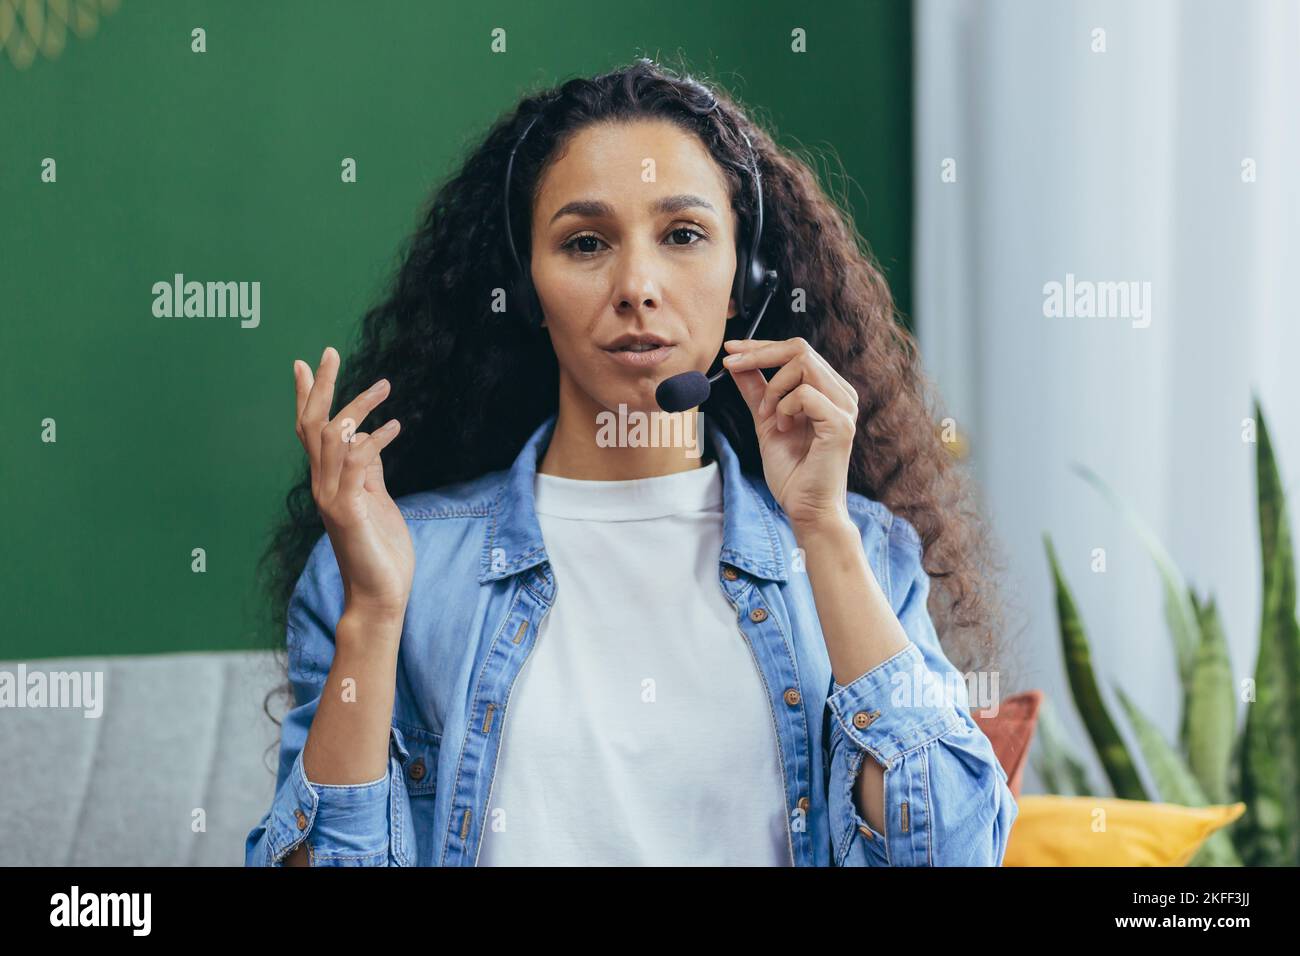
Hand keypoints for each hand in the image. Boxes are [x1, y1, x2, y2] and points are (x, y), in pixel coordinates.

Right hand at [294, 346, 414, 622]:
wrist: (379, 596)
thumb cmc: (379, 551)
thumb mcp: (377, 500)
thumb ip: (369, 470)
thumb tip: (367, 437)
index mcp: (328, 482)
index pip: (311, 431)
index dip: (307, 396)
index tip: (307, 363)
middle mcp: (322, 486)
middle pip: (312, 426)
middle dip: (320, 387)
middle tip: (329, 352)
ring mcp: (331, 498)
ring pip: (332, 439)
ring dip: (357, 407)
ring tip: (384, 386)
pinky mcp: (348, 511)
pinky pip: (357, 464)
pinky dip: (374, 441)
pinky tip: (394, 426)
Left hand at [721, 336, 858, 531]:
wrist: (806, 508)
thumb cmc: (793, 471)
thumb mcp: (766, 422)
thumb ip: (755, 391)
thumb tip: (736, 363)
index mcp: (828, 390)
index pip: (797, 351)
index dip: (761, 346)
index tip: (731, 349)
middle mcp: (841, 393)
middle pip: (799, 349)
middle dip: (759, 354)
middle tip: (732, 366)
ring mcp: (845, 407)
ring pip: (802, 364)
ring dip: (774, 388)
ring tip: (769, 416)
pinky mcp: (840, 424)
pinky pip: (805, 393)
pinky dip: (785, 407)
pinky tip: (785, 429)